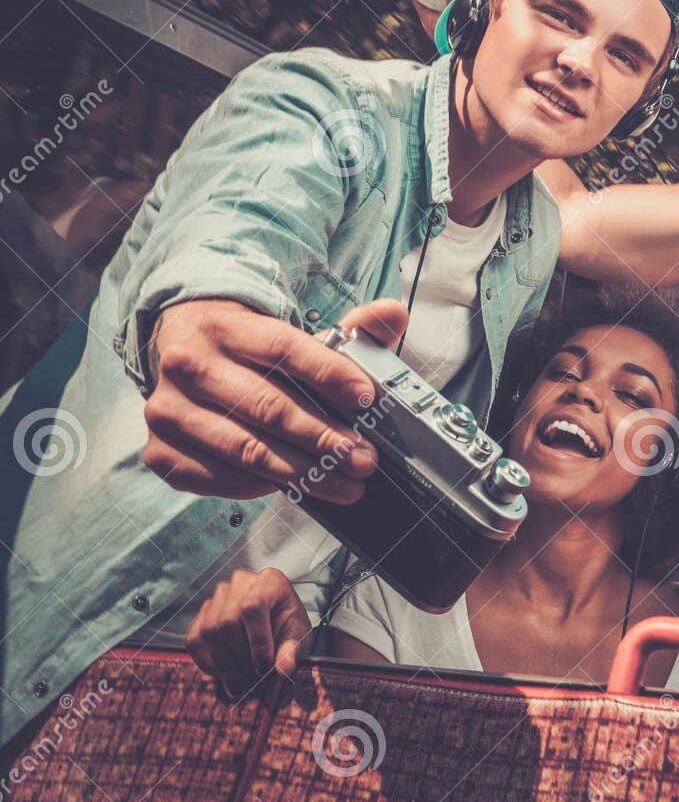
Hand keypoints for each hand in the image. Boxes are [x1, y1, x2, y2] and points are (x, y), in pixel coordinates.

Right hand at [142, 297, 408, 503]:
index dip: (329, 374)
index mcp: (224, 327)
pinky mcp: (161, 452)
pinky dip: (264, 487)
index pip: (284, 350)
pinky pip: (222, 477)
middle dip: (324, 436)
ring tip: (346, 482)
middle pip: (267, 406)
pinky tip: (300, 488)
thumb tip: (394, 313)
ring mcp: (168, 411)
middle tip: (365, 456)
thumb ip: (351, 328)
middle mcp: (188, 365)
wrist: (183, 356)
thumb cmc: (252, 351)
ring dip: (304, 471)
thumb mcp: (295, 331)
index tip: (367, 399)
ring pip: (247, 449)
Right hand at [186, 568, 311, 699]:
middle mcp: (240, 582)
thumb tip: (284, 669)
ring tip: (242, 677)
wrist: (275, 623)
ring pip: (208, 632)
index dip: (257, 641)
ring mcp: (218, 596)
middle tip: (253, 678)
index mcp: (270, 581)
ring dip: (224, 663)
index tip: (264, 666)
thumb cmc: (288, 625)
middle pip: (227, 622)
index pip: (253, 607)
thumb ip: (291, 650)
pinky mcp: (203, 613)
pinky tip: (225, 673)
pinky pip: (194, 640)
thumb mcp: (298, 636)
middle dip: (240, 657)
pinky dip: (208, 663)